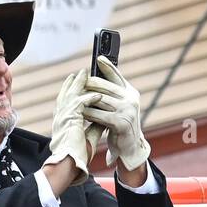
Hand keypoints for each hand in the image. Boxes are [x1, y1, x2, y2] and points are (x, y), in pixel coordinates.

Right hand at [45, 69, 100, 186]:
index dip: (71, 91)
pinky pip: (80, 103)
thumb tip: (103, 118)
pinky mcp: (69, 120)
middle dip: (74, 83)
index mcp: (62, 122)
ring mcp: (63, 117)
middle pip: (66, 94)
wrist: (68, 166)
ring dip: (81, 84)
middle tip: (82, 72)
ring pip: (71, 95)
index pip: (65, 102)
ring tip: (88, 75)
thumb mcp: (87, 138)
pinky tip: (98, 95)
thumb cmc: (76, 156)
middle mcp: (60, 117)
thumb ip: (94, 126)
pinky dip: (89, 98)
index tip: (78, 84)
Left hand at [81, 56, 150, 171]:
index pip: (117, 76)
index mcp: (131, 92)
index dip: (108, 66)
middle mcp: (131, 99)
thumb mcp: (120, 106)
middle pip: (105, 86)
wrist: (130, 148)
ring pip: (100, 100)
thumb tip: (96, 77)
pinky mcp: (120, 122)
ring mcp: (127, 111)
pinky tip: (79, 112)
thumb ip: (112, 93)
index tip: (98, 58)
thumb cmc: (121, 125)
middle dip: (90, 84)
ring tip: (74, 97)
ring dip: (86, 99)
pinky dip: (88, 113)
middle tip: (78, 83)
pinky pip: (99, 114)